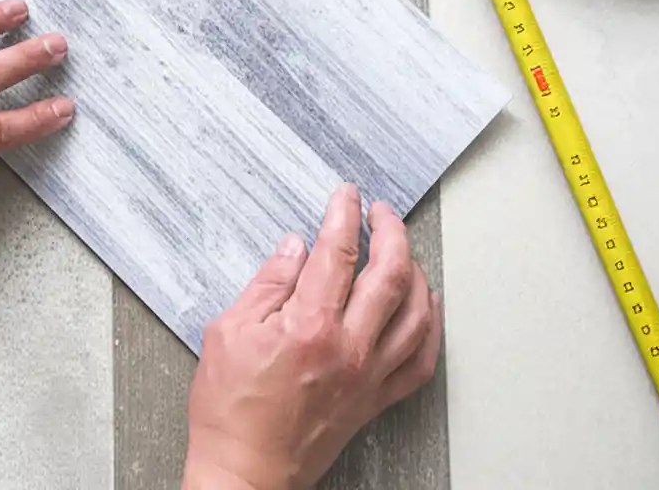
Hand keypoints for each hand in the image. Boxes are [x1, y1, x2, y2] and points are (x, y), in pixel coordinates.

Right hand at [182, 183, 442, 489]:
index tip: (345, 196)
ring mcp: (368, 375)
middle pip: (390, 274)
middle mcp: (348, 347)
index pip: (336, 253)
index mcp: (308, 326)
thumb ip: (267, 285)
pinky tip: (426, 307)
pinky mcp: (375, 399)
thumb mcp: (228, 333)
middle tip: (380, 212)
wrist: (244, 469)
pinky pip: (421, 360)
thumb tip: (294, 249)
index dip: (343, 215)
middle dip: (390, 232)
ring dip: (416, 272)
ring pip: (416, 312)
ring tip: (403, 251)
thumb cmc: (229, 409)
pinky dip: (430, 327)